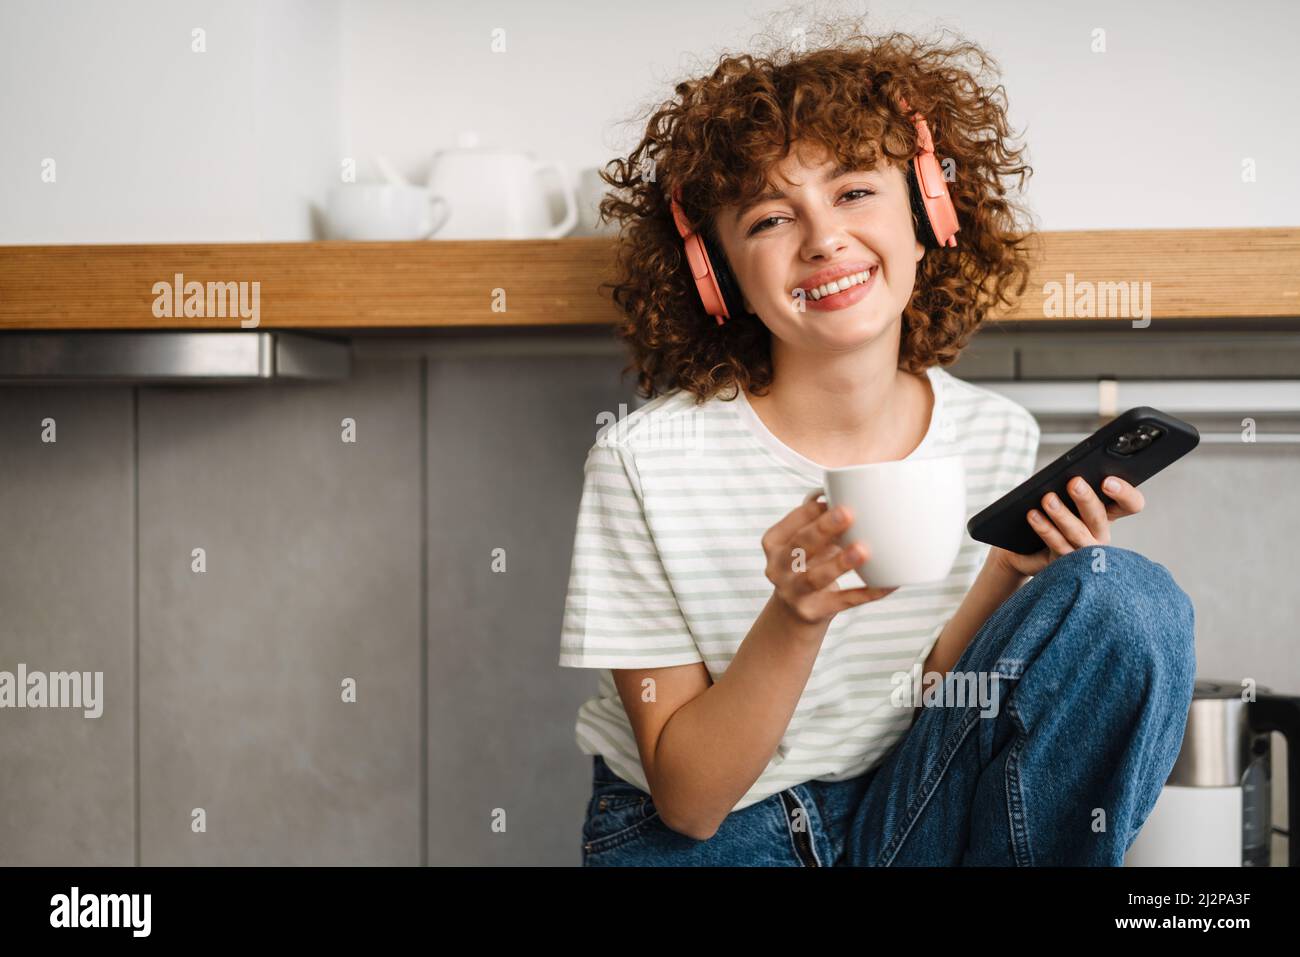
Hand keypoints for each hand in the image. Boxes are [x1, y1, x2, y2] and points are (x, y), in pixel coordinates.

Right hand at [763, 495, 898, 625]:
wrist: (793, 613)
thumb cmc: (806, 565)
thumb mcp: (803, 541)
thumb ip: (818, 518)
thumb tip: (847, 488)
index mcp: (774, 543)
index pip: (793, 522)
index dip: (815, 510)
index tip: (839, 498)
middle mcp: (778, 567)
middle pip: (800, 545)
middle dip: (823, 529)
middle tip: (848, 513)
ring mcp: (793, 592)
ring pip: (816, 577)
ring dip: (839, 563)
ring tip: (862, 550)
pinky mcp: (813, 612)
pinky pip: (843, 601)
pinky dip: (867, 592)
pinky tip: (887, 583)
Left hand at [991, 475, 1145, 577]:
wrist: (1025, 549)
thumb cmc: (1052, 515)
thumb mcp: (1065, 498)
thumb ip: (1072, 486)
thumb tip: (1068, 474)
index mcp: (1107, 513)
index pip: (1131, 503)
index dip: (1124, 493)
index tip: (1107, 480)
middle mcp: (1100, 534)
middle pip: (1099, 517)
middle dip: (1086, 499)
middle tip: (1074, 482)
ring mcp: (1084, 552)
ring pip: (1077, 533)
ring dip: (1062, 515)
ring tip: (1048, 499)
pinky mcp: (1064, 564)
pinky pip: (1057, 546)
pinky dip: (1045, 529)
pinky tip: (1034, 516)